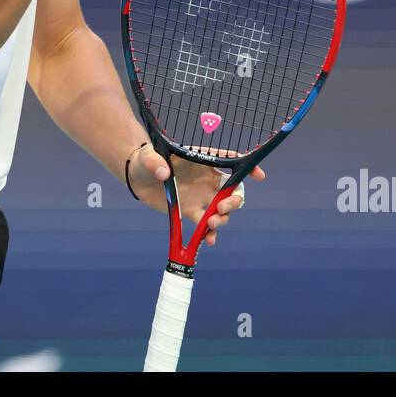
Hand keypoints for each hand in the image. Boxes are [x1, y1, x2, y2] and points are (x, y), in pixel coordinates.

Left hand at [127, 142, 265, 247]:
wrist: (137, 177)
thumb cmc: (145, 160)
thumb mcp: (147, 156)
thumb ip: (155, 162)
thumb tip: (163, 173)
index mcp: (202, 161)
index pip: (229, 161)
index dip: (246, 168)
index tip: (258, 175)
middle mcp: (206, 179)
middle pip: (233, 190)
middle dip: (234, 201)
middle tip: (221, 208)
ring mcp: (201, 196)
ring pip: (223, 209)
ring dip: (223, 218)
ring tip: (211, 224)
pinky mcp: (191, 211)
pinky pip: (206, 225)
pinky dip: (210, 234)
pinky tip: (208, 240)